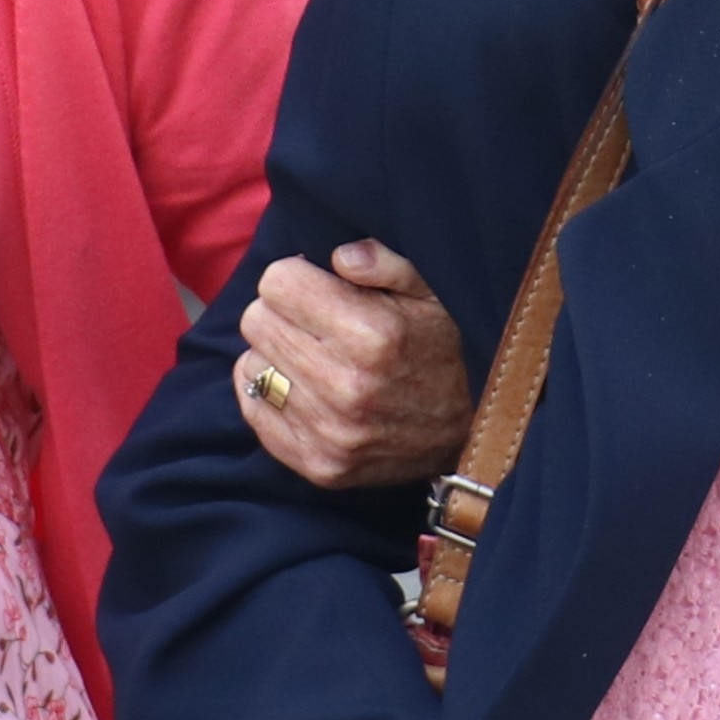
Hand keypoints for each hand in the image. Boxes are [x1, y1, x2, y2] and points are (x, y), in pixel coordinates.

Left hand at [235, 242, 474, 490]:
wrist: (467, 436)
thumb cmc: (441, 352)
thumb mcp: (430, 294)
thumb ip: (386, 263)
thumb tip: (340, 256)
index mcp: (371, 335)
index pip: (277, 282)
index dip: (297, 277)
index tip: (317, 288)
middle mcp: (345, 385)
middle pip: (256, 320)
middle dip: (283, 312)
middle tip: (315, 324)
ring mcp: (328, 430)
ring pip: (252, 363)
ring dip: (277, 354)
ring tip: (315, 359)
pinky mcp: (316, 462)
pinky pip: (254, 407)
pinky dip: (270, 393)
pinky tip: (305, 389)